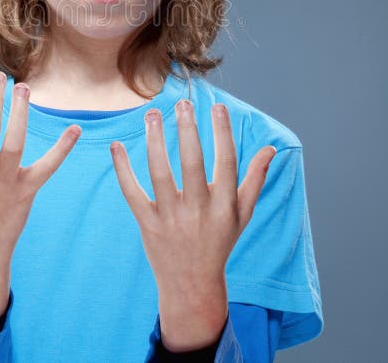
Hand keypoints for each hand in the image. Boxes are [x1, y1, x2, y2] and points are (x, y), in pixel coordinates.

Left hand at [109, 99, 275, 349]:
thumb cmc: (219, 242)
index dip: (222, 133)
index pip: (225, 162)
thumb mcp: (241, 214)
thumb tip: (270, 148)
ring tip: (152, 114)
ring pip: (160, 173)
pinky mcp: (147, 224)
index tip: (217, 106)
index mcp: (224, 206)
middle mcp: (199, 211)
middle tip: (182, 103)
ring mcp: (171, 218)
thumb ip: (254, 179)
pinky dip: (123, 169)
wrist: (192, 284)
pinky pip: (132, 192)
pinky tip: (117, 146)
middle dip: (187, 131)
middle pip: (192, 164)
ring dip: (155, 142)